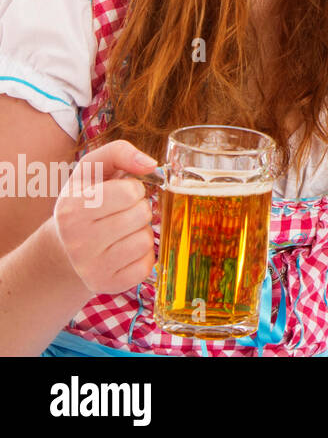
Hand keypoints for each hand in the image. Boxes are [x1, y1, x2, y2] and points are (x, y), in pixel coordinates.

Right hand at [51, 140, 157, 296]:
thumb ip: (120, 152)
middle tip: (120, 214)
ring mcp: (91, 268)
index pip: (131, 191)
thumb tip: (151, 164)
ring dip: (141, 232)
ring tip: (121, 232)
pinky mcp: (108, 285)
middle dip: (139, 209)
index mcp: (72, 209)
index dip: (132, 189)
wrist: (66, 247)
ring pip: (145, 240)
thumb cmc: (86, 200)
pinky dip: (142, 255)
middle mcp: (77, 242)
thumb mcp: (93, 169)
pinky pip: (147, 265)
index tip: (118, 195)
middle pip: (142, 215)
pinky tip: (123, 251)